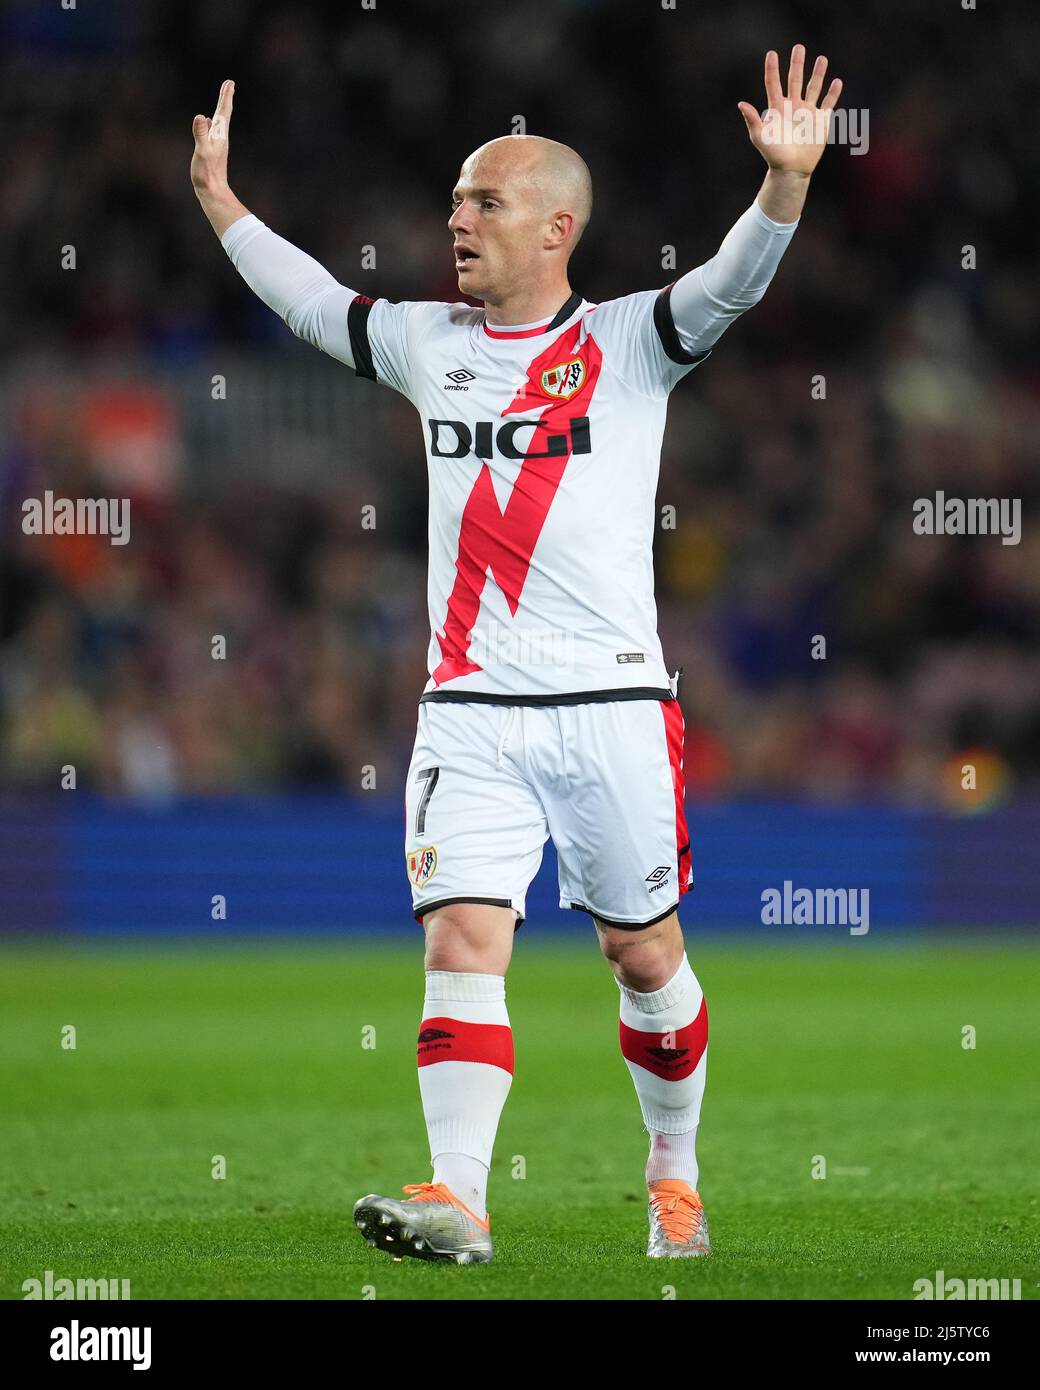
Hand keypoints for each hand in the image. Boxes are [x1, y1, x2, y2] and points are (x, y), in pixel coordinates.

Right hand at [191, 79, 234, 194]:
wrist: (213, 192)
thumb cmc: (207, 174)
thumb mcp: (202, 152)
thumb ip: (201, 134)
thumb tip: (201, 116)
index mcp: (219, 135)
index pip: (223, 112)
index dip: (226, 97)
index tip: (230, 83)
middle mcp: (220, 138)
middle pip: (223, 114)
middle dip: (226, 98)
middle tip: (229, 84)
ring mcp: (216, 144)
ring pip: (219, 122)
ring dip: (220, 109)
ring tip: (222, 100)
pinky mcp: (212, 150)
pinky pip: (212, 131)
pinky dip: (212, 122)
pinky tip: (210, 122)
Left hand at [738, 46, 841, 176]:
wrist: (791, 170)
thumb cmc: (773, 155)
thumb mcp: (760, 137)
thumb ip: (752, 120)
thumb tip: (741, 103)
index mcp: (777, 108)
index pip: (774, 84)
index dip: (772, 69)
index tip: (771, 54)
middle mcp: (793, 106)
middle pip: (795, 80)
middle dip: (797, 64)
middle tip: (799, 47)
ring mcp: (807, 112)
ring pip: (814, 87)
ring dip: (818, 73)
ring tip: (822, 59)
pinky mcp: (821, 121)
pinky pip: (829, 104)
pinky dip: (833, 93)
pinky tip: (836, 82)